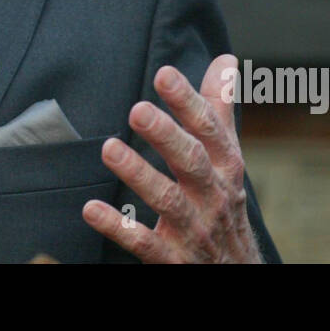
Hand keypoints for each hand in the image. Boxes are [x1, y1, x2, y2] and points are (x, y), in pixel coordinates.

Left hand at [82, 55, 261, 262]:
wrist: (238, 271)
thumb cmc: (224, 203)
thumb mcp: (227, 157)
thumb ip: (219, 109)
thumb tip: (224, 59)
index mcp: (225, 167)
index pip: (208, 130)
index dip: (188, 102)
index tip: (163, 74)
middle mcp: (213, 196)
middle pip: (191, 162)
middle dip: (166, 135)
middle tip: (137, 109)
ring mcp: (194, 230)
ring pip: (168, 201)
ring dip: (138, 174)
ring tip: (108, 148)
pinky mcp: (173, 258)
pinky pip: (145, 244)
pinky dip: (119, 227)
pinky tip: (91, 210)